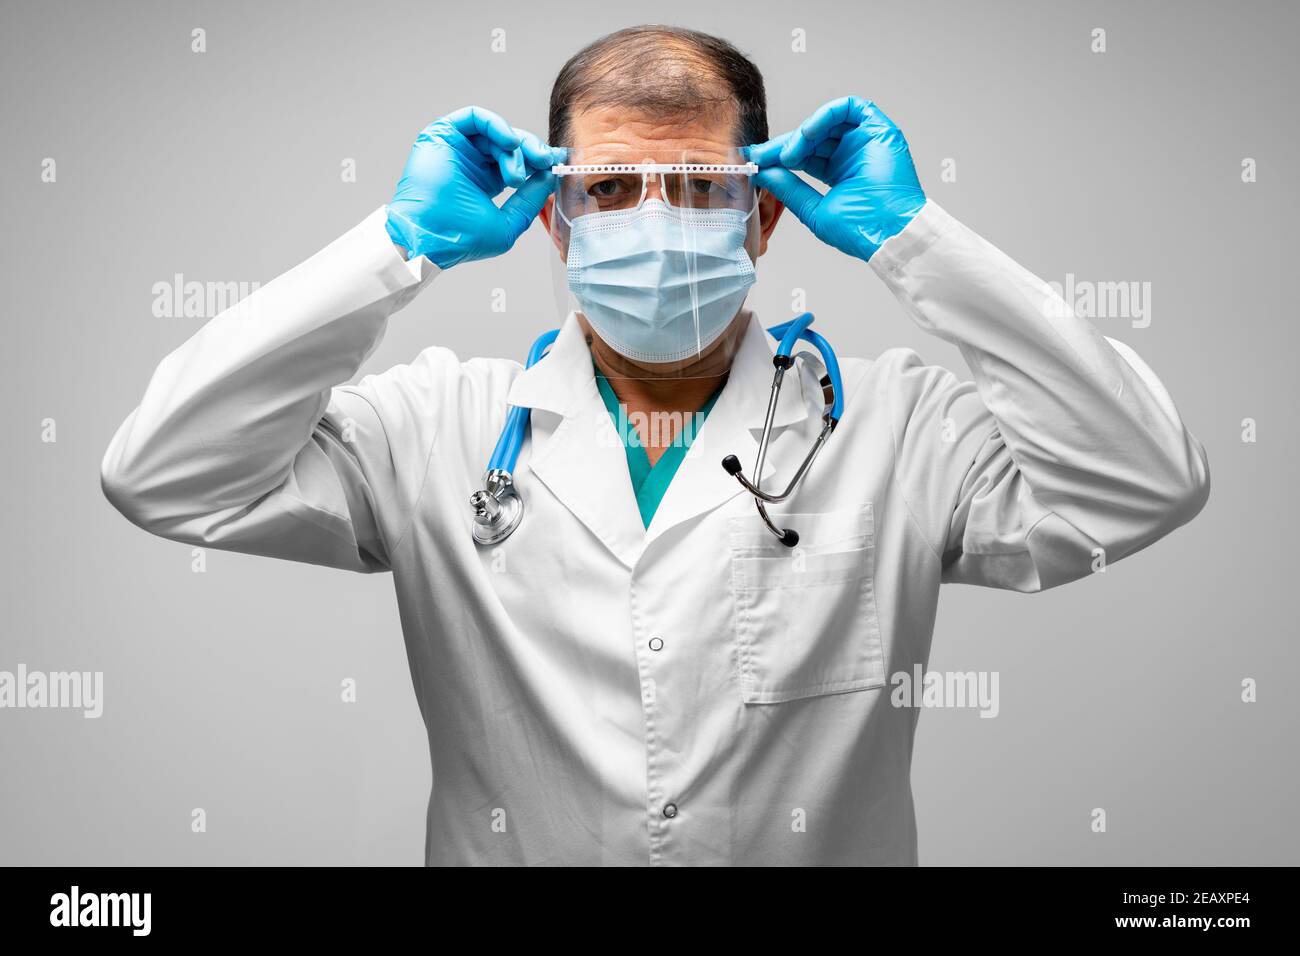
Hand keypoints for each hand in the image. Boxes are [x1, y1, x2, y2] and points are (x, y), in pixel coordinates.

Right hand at [386, 106, 563, 268]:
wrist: (428, 235)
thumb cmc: (459, 237)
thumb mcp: (508, 223)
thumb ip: (530, 200)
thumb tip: (550, 177)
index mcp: (487, 181)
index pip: (520, 162)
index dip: (541, 160)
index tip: (560, 162)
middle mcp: (474, 162)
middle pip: (512, 145)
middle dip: (533, 152)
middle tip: (546, 162)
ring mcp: (459, 147)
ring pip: (497, 133)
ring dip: (516, 147)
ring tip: (518, 172)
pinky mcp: (443, 134)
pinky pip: (475, 118)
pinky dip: (496, 126)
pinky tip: (510, 143)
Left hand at [747, 96, 925, 262]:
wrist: (889, 233)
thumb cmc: (860, 229)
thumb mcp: (814, 209)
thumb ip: (789, 188)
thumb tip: (762, 172)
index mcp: (838, 173)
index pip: (803, 157)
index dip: (778, 156)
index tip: (754, 159)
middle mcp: (851, 154)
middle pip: (812, 139)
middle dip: (783, 145)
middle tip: (761, 154)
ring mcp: (865, 141)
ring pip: (827, 122)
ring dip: (802, 133)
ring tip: (788, 154)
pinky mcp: (879, 129)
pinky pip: (850, 108)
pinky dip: (825, 116)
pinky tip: (808, 135)